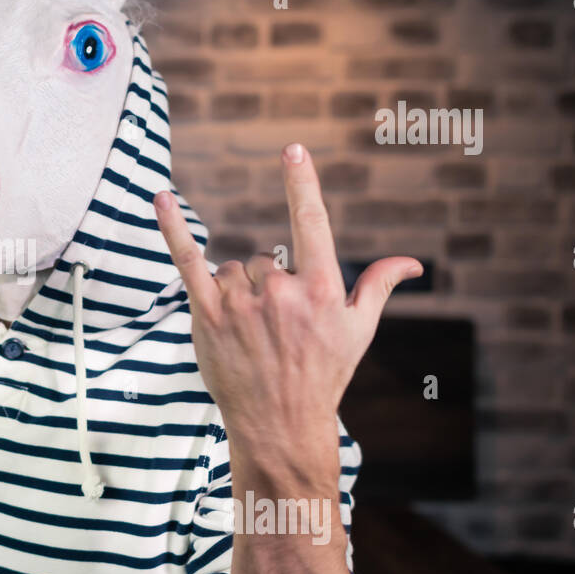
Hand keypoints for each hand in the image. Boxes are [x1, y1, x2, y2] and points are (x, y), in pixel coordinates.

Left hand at [154, 142, 421, 493]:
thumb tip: (411, 262)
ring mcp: (243, 303)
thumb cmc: (323, 375)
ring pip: (233, 269)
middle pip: (265, 258)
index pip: (311, 222)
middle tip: (275, 329)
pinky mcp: (209, 315)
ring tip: (250, 333)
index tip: (292, 148)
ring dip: (238, 291)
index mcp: (322, 289)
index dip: (301, 183)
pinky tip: (163, 198)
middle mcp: (282, 292)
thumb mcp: (358, 331)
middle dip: (268, 285)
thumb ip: (378, 287)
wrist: (280, 424)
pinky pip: (189, 261)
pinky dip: (174, 228)